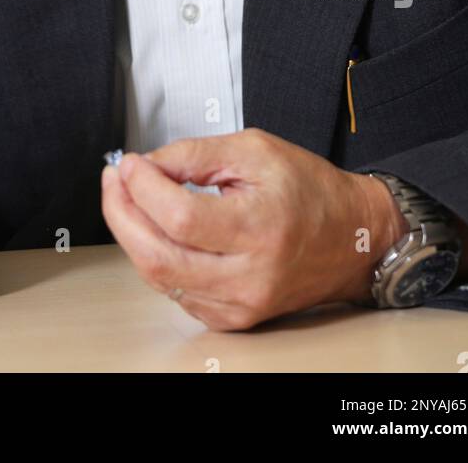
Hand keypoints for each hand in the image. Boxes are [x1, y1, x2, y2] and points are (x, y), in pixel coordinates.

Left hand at [101, 128, 406, 329]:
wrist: (353, 238)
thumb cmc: (310, 190)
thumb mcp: (254, 150)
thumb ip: (195, 154)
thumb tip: (146, 165)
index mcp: (261, 228)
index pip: (180, 218)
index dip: (144, 188)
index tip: (130, 163)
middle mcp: (251, 276)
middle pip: (159, 256)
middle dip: (122, 214)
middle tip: (114, 180)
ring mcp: (242, 304)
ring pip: (160, 278)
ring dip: (131, 235)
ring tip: (126, 198)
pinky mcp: (235, 318)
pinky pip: (176, 292)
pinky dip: (156, 258)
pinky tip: (155, 229)